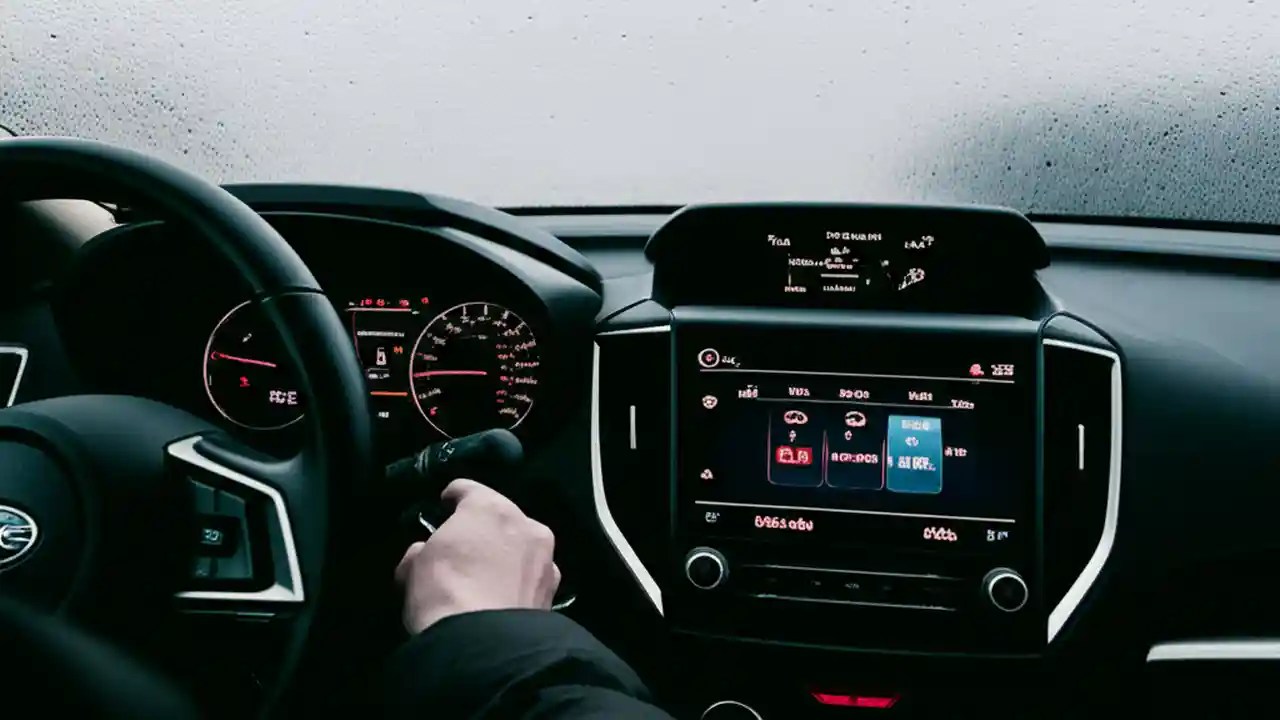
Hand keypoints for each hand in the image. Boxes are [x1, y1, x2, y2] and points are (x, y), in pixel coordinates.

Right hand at [395, 479, 559, 634]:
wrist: (484, 644)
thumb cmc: (443, 592)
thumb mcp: (414, 566)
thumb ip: (423, 550)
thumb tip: (425, 553)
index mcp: (489, 507)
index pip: (468, 489)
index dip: (452, 498)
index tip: (443, 507)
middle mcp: (525, 524)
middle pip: (500, 518)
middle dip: (484, 529)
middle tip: (464, 550)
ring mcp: (546, 558)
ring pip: (521, 547)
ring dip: (506, 555)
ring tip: (487, 577)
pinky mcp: (554, 591)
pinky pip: (531, 577)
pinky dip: (520, 582)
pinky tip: (505, 598)